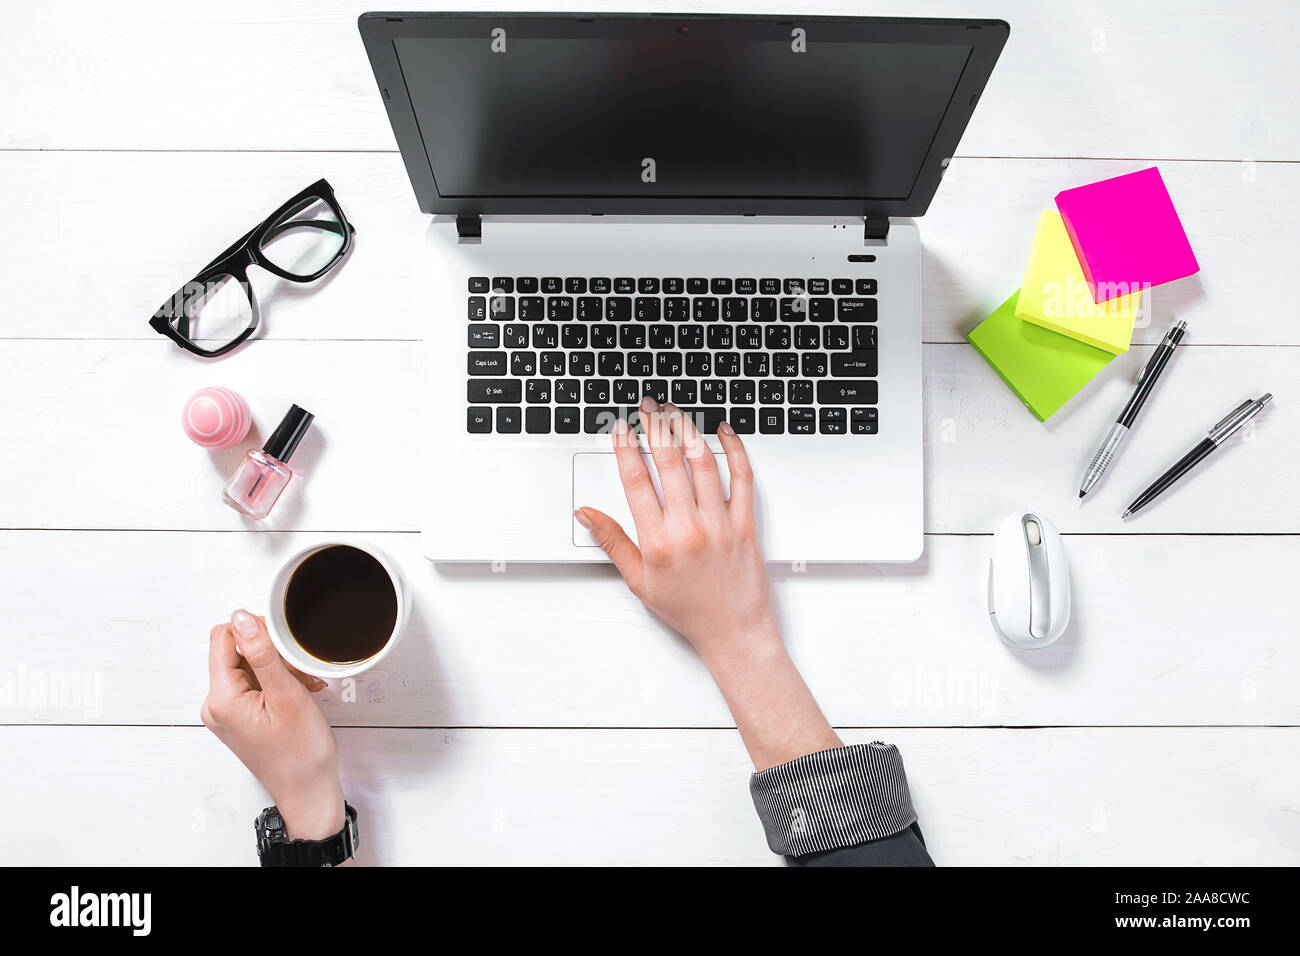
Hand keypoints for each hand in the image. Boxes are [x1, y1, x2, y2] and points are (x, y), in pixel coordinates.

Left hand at [201, 609, 345, 840]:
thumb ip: (262, 654)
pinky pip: (253, 684)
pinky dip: (276, 682)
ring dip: (277, 668)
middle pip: (235, 652)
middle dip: (271, 653)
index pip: (223, 638)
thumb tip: (243, 618)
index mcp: (221, 699)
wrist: (307, 790)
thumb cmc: (301, 754)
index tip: (282, 644)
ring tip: (302, 685)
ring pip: (248, 667)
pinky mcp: (239, 717)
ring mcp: (227, 713)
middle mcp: (216, 705)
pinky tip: (296, 693)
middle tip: (298, 671)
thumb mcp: (287, 696)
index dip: (254, 631)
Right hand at [575, 397, 778, 665]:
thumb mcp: (639, 582)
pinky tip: (725, 432)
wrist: (734, 632)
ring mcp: (720, 524)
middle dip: (655, 426)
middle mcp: (688, 528)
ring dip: (688, 430)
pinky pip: (742, 478)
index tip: (620, 428)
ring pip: (703, 462)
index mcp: (657, 542)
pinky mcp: (746, 524)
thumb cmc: (689, 611)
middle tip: (647, 407)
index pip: (636, 481)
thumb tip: (586, 514)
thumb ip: (612, 542)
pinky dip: (735, 450)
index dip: (625, 448)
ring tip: (676, 412)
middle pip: (669, 462)